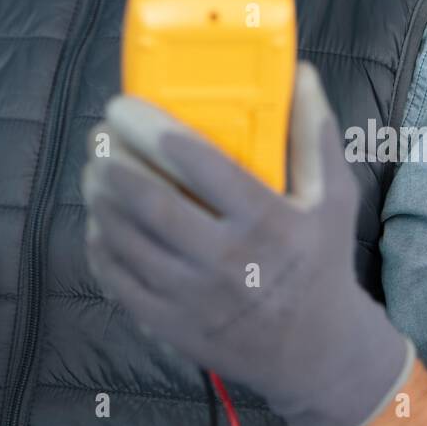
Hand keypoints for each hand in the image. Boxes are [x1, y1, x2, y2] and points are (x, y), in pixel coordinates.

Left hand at [82, 62, 414, 425]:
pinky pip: (120, 279)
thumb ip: (312, 133)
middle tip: (98, 134)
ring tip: (93, 168)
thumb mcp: (332, 197)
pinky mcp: (171, 325)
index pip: (199, 165)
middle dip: (114, 161)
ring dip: (100, 198)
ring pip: (128, 239)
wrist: (317, 354)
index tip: (124, 106)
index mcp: (266, 220)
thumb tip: (299, 72)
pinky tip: (99, 218)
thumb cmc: (320, 261)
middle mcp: (227, 260)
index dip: (152, 129)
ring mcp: (194, 297)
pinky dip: (101, 244)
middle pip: (151, 202)